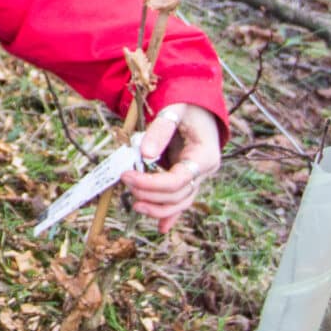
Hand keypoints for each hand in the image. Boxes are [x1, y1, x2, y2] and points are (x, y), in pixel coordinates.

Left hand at [121, 102, 221, 234]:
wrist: (198, 103)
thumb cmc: (186, 104)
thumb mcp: (174, 110)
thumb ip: (161, 130)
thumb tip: (145, 154)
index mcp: (205, 155)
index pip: (178, 181)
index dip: (151, 183)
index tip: (126, 175)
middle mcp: (205, 170)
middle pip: (178, 195)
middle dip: (150, 193)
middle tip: (125, 181)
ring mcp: (198, 176)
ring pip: (181, 202)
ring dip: (158, 207)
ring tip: (134, 204)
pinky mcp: (189, 178)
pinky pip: (181, 200)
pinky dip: (170, 214)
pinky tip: (161, 227)